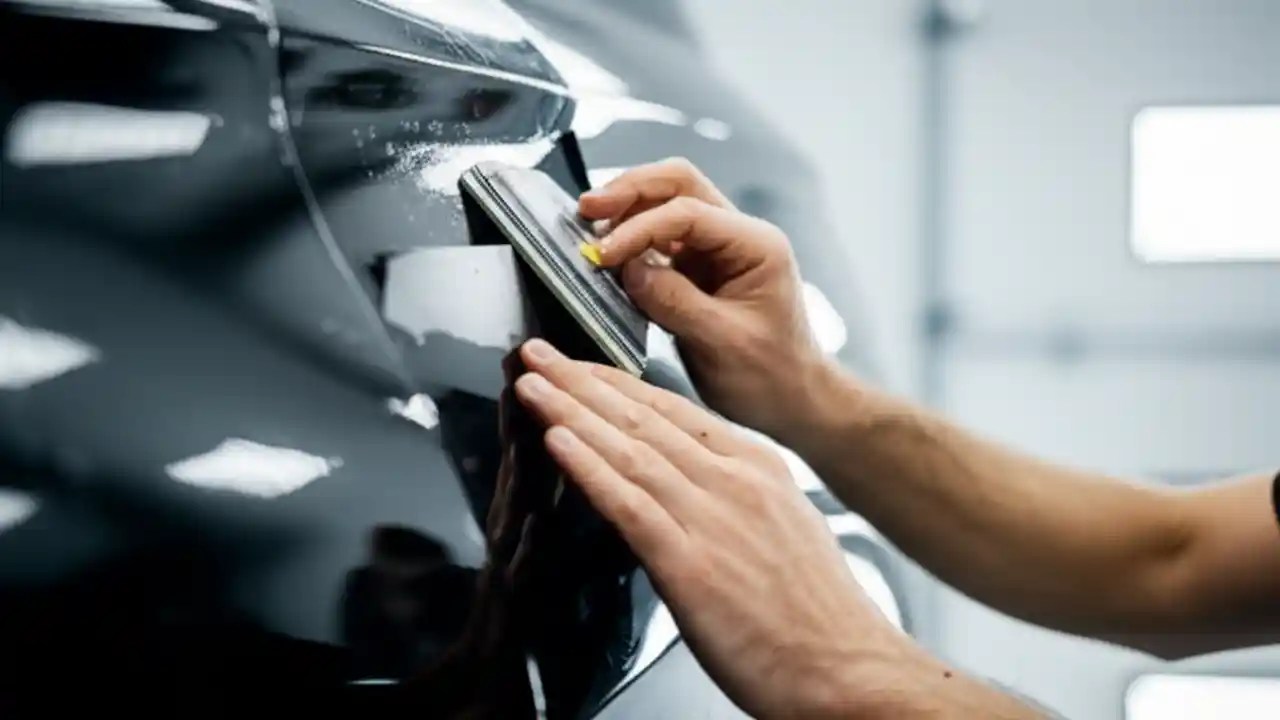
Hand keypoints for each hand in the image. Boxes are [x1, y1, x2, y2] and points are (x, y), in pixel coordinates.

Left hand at [511, 338, 910, 718]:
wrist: (850, 669)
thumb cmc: (817, 612)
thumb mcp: (783, 525)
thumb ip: (734, 495)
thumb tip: (688, 482)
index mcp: (756, 465)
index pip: (672, 409)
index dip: (615, 383)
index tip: (577, 365)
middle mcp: (734, 479)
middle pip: (642, 416)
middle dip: (580, 381)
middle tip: (536, 352)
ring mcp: (714, 518)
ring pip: (629, 449)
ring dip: (571, 411)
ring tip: (531, 383)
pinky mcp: (693, 564)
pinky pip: (631, 503)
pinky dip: (588, 468)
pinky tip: (556, 441)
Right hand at [579, 158, 826, 439]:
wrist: (790, 401)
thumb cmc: (770, 375)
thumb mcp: (722, 342)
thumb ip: (674, 301)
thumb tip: (628, 270)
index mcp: (756, 244)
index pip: (689, 212)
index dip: (640, 228)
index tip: (604, 254)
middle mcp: (737, 236)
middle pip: (679, 185)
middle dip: (631, 190)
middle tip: (586, 207)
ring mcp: (715, 250)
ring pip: (666, 204)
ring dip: (626, 211)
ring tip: (589, 229)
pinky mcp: (696, 270)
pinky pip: (658, 241)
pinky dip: (630, 242)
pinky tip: (607, 256)